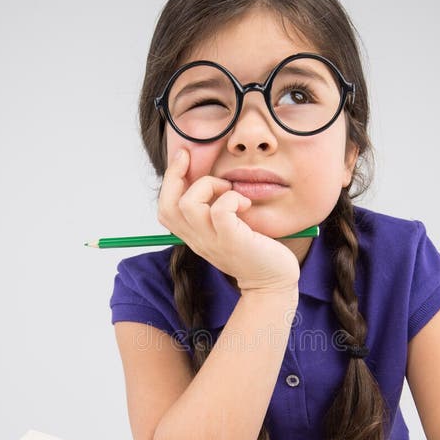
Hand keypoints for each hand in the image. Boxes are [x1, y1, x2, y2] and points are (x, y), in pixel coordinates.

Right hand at [157, 148, 299, 291]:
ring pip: (188, 204)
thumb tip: (216, 178)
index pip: (165, 207)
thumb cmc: (256, 251)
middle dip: (176, 175)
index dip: (169, 179)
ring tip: (229, 190)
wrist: (273, 282)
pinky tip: (246, 204)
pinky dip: (232, 198)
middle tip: (197, 162)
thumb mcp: (228, 228)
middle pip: (167, 205)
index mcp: (194, 235)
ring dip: (209, 185)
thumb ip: (216, 209)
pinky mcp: (232, 241)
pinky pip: (219, 211)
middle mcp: (198, 239)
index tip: (185, 158)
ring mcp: (214, 241)